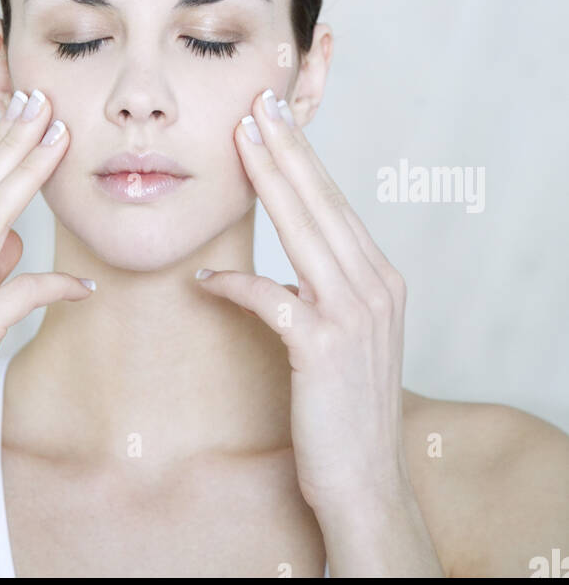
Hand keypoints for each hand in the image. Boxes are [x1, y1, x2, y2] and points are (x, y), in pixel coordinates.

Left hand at [195, 87, 409, 516]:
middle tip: (258, 101)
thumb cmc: (341, 410)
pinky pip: (272, 299)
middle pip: (322, 204)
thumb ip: (319, 297)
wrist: (366, 482)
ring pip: (304, 232)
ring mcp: (354, 317)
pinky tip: (205, 274)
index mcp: (380, 279)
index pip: (334, 204)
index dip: (303, 157)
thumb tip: (282, 272)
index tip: (276, 115)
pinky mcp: (324, 350)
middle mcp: (375, 288)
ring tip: (242, 142)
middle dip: (287, 148)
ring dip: (269, 182)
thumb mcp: (340, 339)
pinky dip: (237, 283)